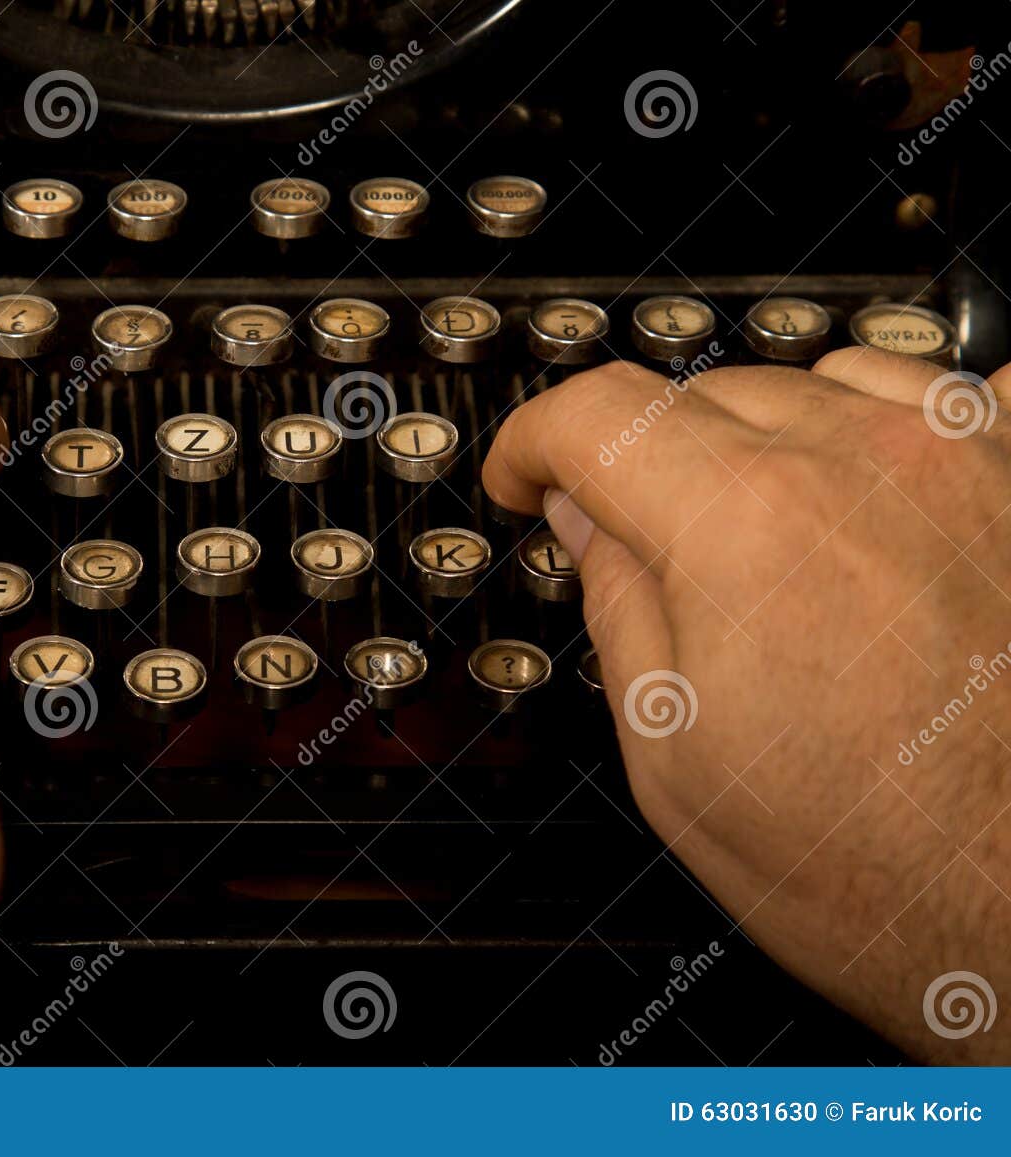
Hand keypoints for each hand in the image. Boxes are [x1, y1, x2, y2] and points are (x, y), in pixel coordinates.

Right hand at [483, 348, 1010, 1061]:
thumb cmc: (881, 871)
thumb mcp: (676, 757)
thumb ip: (619, 606)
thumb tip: (587, 521)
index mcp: (745, 526)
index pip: (598, 413)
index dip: (533, 442)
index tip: (527, 477)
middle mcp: (863, 464)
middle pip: (700, 392)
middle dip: (642, 457)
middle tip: (633, 536)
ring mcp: (971, 461)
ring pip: (816, 384)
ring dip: (762, 438)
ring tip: (757, 528)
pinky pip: (950, 396)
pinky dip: (891, 427)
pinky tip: (875, 488)